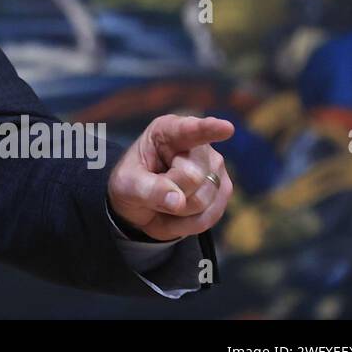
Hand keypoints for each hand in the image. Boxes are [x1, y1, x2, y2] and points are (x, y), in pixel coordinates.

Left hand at [107, 115, 234, 241]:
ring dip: (176, 211)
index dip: (209, 129)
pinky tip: (174, 214)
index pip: (190, 130)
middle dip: (169, 192)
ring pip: (202, 200)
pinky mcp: (224, 190)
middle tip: (153, 190)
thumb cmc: (131, 183)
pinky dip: (185, 224)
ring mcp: (215, 168)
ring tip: (163, 201)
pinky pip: (208, 218)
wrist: (141, 204)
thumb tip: (178, 201)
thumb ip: (148, 189)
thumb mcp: (126, 184)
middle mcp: (198, 146)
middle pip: (192, 177)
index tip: (225, 128)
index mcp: (168, 131)